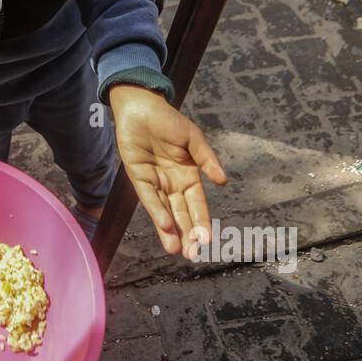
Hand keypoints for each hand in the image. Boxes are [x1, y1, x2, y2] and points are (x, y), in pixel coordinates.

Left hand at [107, 84, 226, 255]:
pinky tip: (164, 225)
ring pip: (164, 211)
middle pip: (181, 213)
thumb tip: (223, 181)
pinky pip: (148, 197)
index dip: (202, 222)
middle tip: (192, 254)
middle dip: (187, 234)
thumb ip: (207, 160)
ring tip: (176, 250)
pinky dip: (156, 211)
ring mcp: (155, 182)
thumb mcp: (194, 139)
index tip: (209, 240)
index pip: (197, 204)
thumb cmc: (168, 121)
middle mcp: (172, 183)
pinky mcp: (138, 176)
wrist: (141, 106)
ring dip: (170, 230)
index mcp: (188, 176)